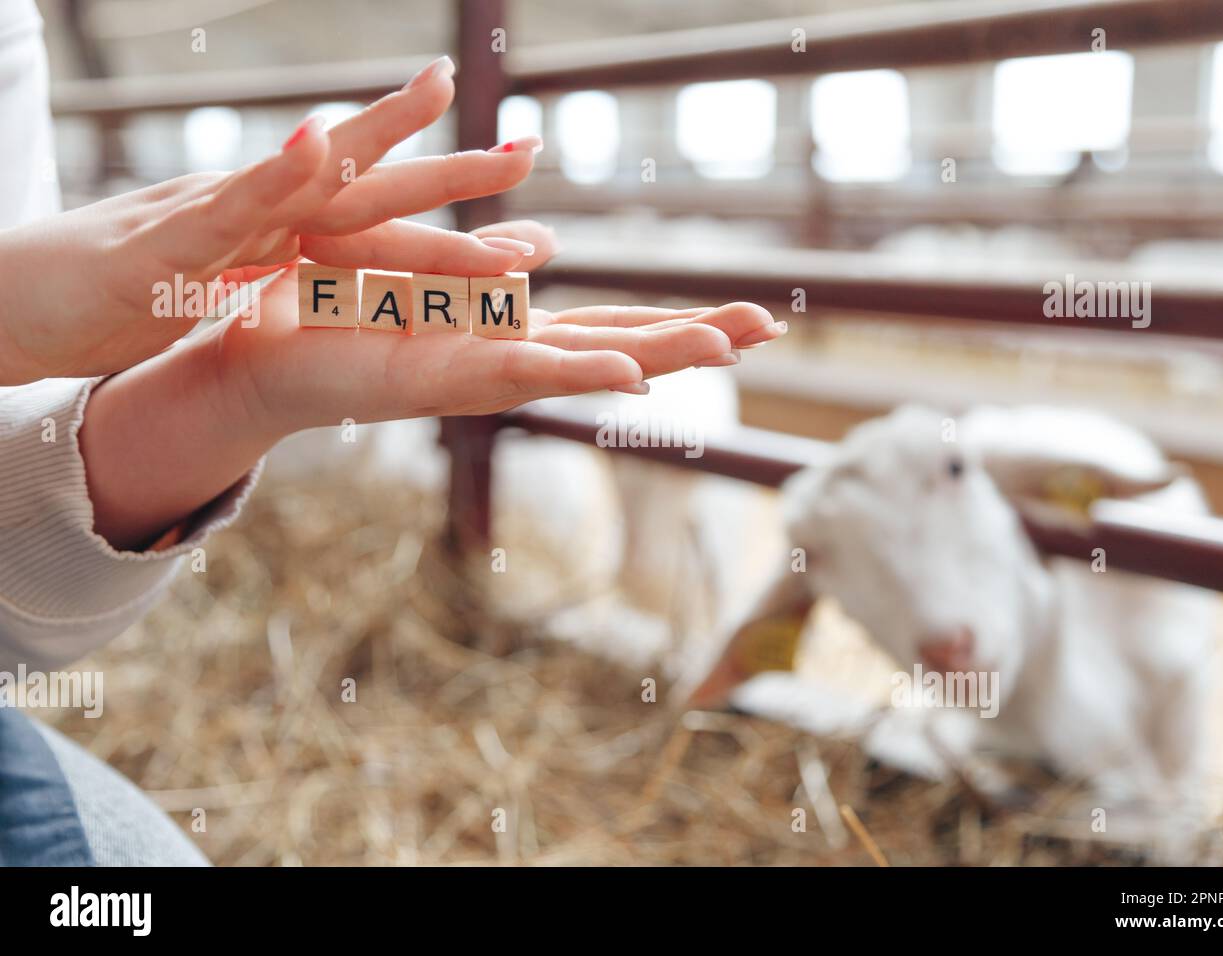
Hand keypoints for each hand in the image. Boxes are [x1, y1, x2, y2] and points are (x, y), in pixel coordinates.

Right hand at [0, 56, 542, 383]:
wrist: (15, 305)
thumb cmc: (118, 296)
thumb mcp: (222, 293)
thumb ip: (282, 283)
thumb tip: (346, 291)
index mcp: (275, 236)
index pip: (376, 218)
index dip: (450, 207)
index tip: (520, 193)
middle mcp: (253, 216)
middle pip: (365, 188)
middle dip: (449, 171)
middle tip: (529, 148)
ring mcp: (206, 220)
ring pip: (303, 182)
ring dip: (374, 143)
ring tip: (436, 94)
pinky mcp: (156, 247)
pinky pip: (221, 210)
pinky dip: (271, 179)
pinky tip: (315, 147)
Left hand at [200, 218, 782, 439]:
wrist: (261, 349)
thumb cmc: (346, 310)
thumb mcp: (435, 275)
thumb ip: (493, 265)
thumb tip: (548, 246)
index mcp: (510, 332)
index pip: (609, 322)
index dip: (676, 319)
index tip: (743, 318)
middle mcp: (506, 358)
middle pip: (618, 344)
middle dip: (692, 338)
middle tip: (768, 329)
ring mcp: (479, 374)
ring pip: (583, 363)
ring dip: (654, 355)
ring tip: (723, 348)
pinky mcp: (436, 379)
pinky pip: (514, 372)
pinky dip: (571, 373)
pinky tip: (626, 373)